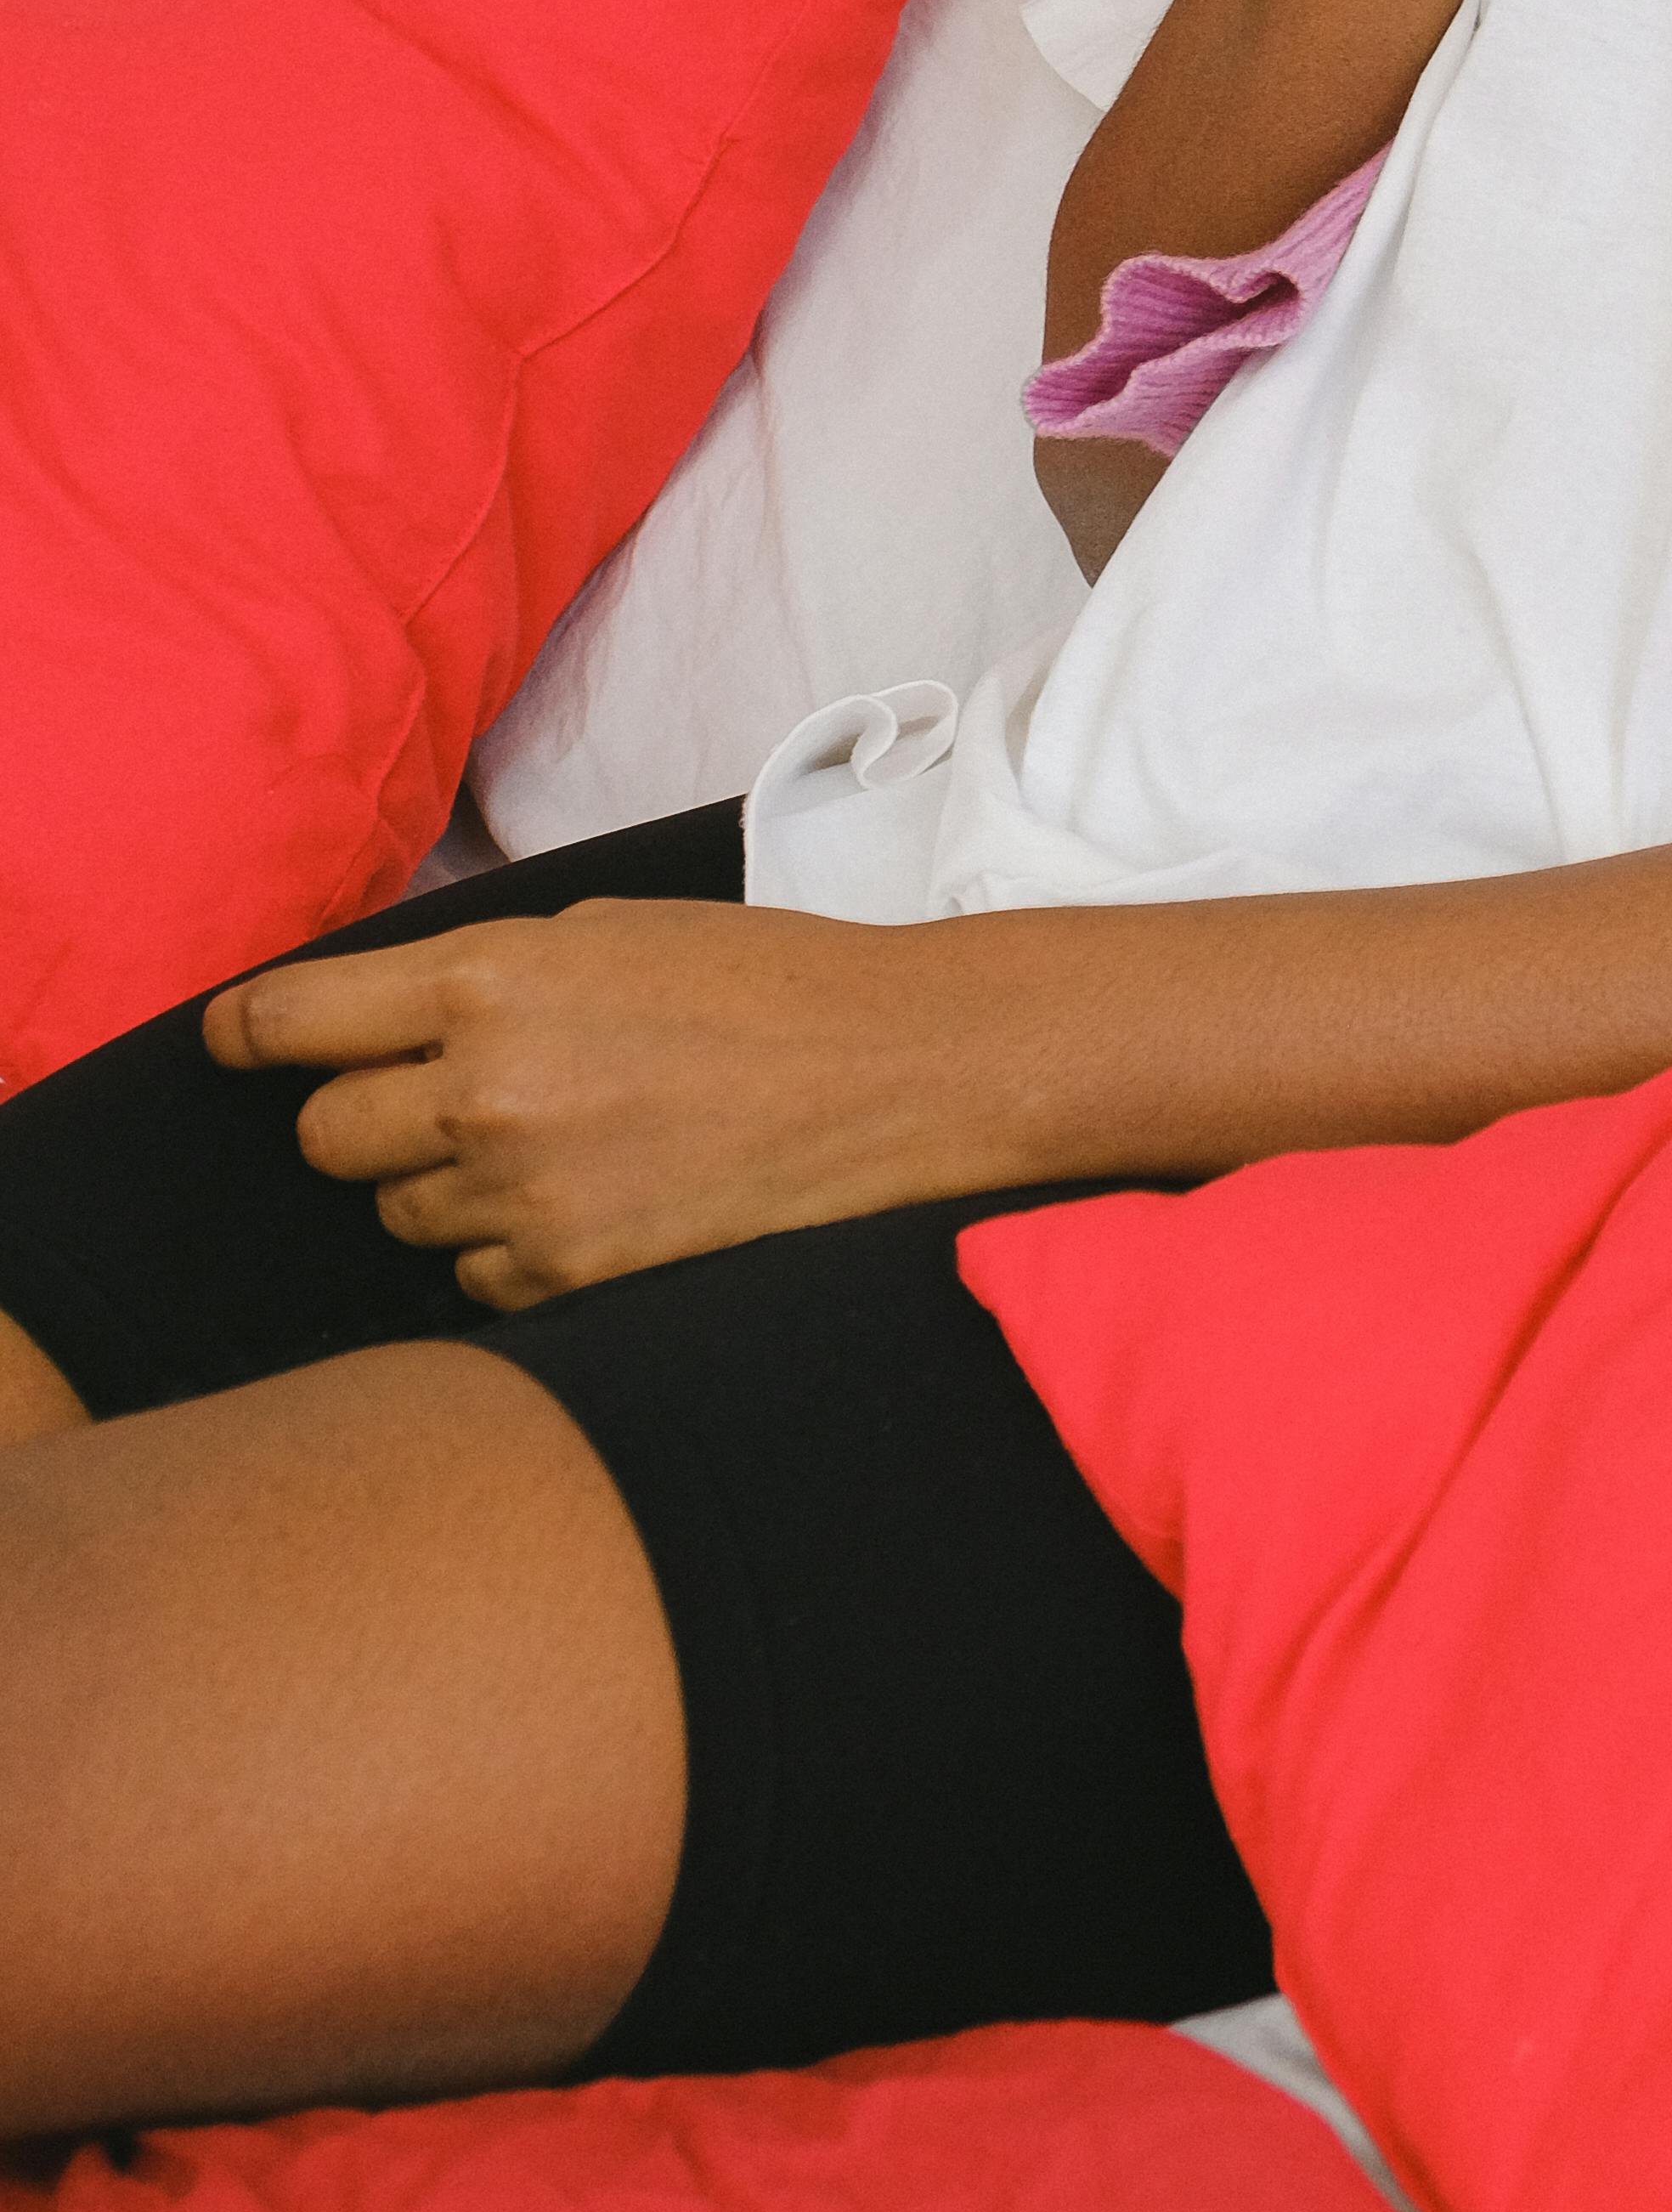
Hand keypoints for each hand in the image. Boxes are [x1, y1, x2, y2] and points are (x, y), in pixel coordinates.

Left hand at [203, 902, 988, 1306]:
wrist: (899, 1074)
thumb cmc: (761, 985)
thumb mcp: (607, 930)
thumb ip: (482, 975)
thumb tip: (382, 1017)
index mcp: (491, 979)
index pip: (291, 1022)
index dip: (243, 1035)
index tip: (233, 1043)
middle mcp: (488, 1091)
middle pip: (325, 1138)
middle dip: (363, 1116)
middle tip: (443, 1094)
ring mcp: (527, 1199)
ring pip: (398, 1213)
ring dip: (443, 1183)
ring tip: (556, 1143)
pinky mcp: (571, 1280)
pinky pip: (474, 1275)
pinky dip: (509, 1246)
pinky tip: (596, 1200)